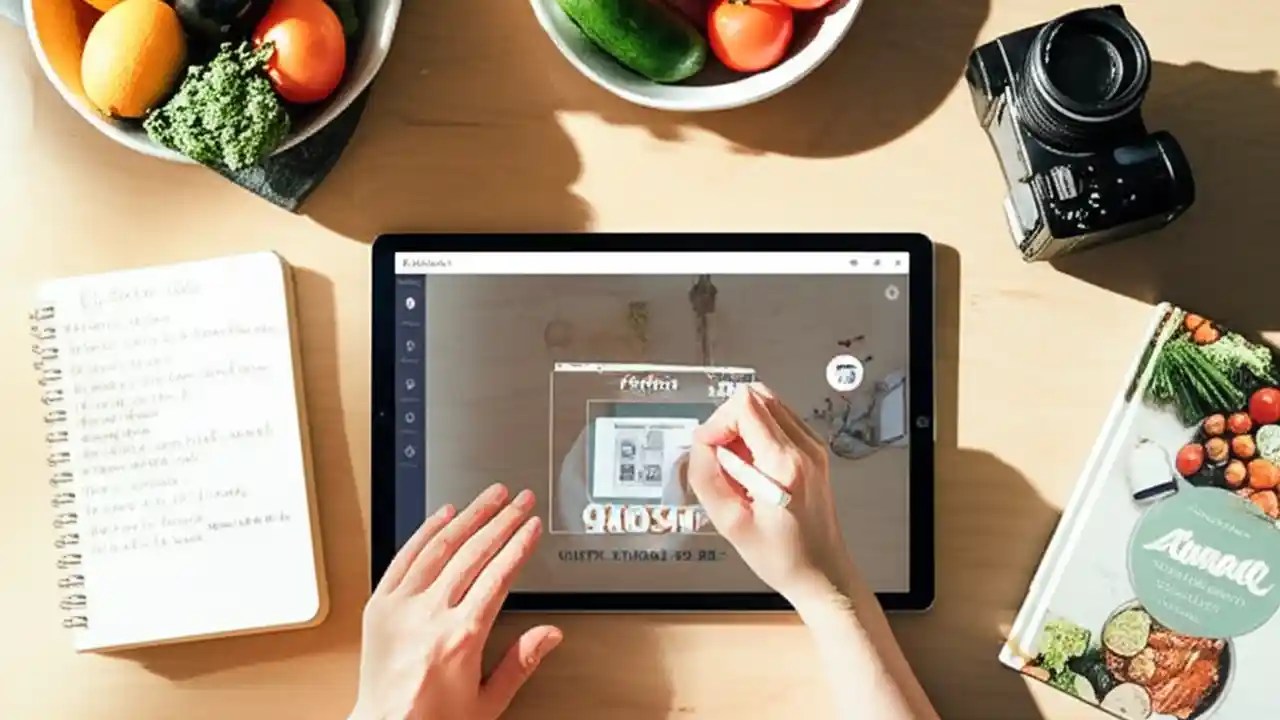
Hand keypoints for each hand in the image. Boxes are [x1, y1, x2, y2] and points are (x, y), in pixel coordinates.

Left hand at [351, 484, 561, 719]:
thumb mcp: (488, 702)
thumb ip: (520, 663)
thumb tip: (550, 634)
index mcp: (461, 638)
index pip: (499, 576)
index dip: (519, 545)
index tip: (532, 526)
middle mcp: (430, 617)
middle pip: (474, 553)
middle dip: (502, 521)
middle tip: (520, 501)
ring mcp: (401, 607)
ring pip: (440, 547)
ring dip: (469, 517)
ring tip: (490, 498)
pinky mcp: (380, 606)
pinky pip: (404, 558)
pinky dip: (425, 532)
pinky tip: (443, 516)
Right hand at [687, 383, 855, 606]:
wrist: (821, 572)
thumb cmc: (782, 556)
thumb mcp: (730, 523)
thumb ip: (707, 476)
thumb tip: (700, 443)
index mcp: (785, 463)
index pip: (744, 405)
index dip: (718, 423)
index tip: (712, 452)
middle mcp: (804, 448)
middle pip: (755, 398)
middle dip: (729, 423)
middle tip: (723, 460)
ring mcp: (812, 448)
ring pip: (767, 407)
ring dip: (743, 430)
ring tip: (739, 468)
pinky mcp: (813, 453)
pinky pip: (778, 424)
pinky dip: (757, 437)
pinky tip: (753, 470)